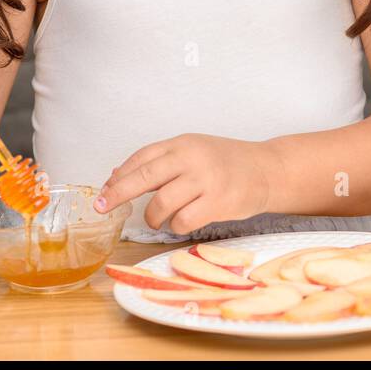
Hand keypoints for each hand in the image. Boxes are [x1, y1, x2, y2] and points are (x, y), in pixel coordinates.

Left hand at [94, 134, 283, 233]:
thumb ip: (161, 162)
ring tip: (156, 220)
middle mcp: (192, 158)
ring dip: (152, 217)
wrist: (268, 169)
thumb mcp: (193, 151)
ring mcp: (205, 180)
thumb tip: (118, 177)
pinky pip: (182, 220)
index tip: (103, 192)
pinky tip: (181, 222)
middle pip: (144, 177)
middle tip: (102, 207)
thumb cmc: (227, 162)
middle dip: (117, 194)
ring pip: (161, 204)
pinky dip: (175, 226)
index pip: (141, 158)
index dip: (118, 177)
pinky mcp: (218, 202)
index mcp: (182, 143)